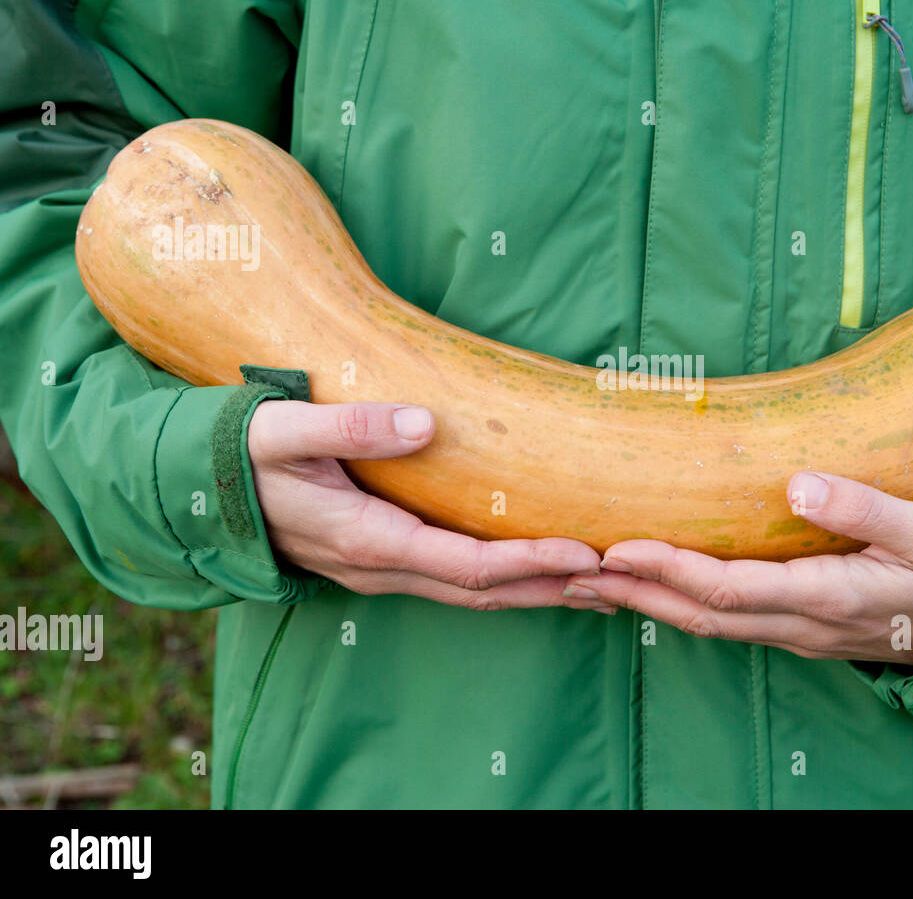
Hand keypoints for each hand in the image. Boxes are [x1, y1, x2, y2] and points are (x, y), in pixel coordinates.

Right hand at [247, 400, 606, 610]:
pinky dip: (502, 579)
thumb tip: (421, 422)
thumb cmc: (238, 451)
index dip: (530, 562)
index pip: (467, 565)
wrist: (193, 487)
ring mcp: (380, 569)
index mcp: (365, 539)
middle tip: (618, 580)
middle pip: (483, 591)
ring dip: (533, 590)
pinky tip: (533, 567)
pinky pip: (453, 579)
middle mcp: (379, 567)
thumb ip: (349, 425)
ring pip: (471, 592)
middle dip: (550, 588)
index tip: (586, 553)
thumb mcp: (283, 429)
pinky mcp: (381, 558)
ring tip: (594, 581)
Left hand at [560, 472, 912, 663]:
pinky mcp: (805, 630)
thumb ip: (864, 505)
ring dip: (652, 605)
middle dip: (637, 596)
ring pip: (710, 626)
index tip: (617, 550)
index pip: (727, 591)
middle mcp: (802, 625)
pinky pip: (731, 624)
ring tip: (597, 585)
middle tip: (573, 574)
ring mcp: (801, 634)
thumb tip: (796, 481)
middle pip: (701, 617)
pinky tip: (661, 591)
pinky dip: (686, 607)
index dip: (668, 571)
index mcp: (827, 598)